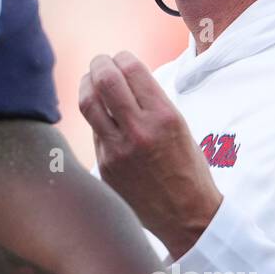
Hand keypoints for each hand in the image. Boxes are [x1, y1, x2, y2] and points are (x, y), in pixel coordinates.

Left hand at [78, 52, 223, 257]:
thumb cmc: (187, 167)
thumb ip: (150, 102)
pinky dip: (95, 117)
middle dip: (99, 64)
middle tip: (99, 61)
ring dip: (87, 85)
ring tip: (90, 80)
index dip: (121, 57)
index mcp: (164, 117)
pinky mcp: (105, 167)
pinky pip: (94, 132)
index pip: (131, 70)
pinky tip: (100, 114)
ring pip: (88, 104)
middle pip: (104, 81)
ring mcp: (117, 151)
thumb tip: (121, 76)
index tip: (119, 57)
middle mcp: (139, 131)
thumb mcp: (179, 127)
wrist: (186, 216)